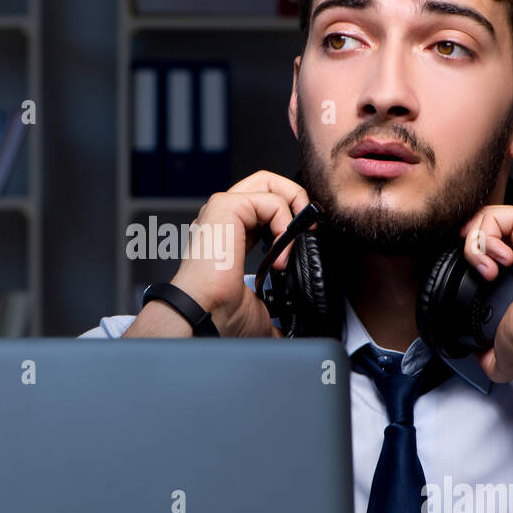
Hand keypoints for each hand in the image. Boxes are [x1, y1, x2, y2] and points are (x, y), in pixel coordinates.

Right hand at [170, 170, 314, 337]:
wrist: (205, 315)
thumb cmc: (221, 313)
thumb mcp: (262, 304)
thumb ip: (278, 305)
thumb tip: (294, 330)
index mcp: (231, 235)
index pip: (266, 207)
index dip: (290, 218)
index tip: (303, 243)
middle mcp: (224, 218)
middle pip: (267, 183)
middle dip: (296, 200)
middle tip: (307, 229)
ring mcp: (222, 209)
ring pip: (269, 182)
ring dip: (294, 209)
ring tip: (297, 238)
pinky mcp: (226, 206)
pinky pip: (270, 199)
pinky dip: (285, 223)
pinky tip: (280, 253)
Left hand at [457, 206, 512, 382]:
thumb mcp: (502, 348)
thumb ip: (488, 351)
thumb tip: (479, 360)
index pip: (491, 246)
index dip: (471, 253)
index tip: (468, 270)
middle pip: (487, 227)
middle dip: (470, 247)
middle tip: (478, 270)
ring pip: (488, 218)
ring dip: (475, 245)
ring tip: (486, 270)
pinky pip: (495, 215)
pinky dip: (483, 238)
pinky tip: (493, 262)